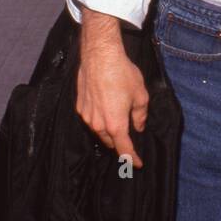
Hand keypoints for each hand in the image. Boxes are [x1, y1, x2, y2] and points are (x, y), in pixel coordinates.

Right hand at [75, 45, 148, 169]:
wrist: (100, 56)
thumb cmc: (122, 74)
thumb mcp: (140, 95)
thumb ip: (140, 115)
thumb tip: (139, 126)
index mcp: (115, 124)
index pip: (124, 149)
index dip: (131, 159)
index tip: (137, 164)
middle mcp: (98, 124)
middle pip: (110, 142)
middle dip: (120, 143)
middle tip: (129, 139)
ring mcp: (86, 116)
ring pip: (99, 131)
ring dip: (109, 131)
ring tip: (117, 120)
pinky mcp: (79, 106)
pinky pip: (91, 119)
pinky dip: (99, 119)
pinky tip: (105, 108)